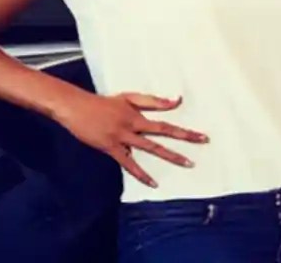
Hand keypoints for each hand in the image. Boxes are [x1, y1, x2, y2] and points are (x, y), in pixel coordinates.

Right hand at [53, 91, 207, 187]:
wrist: (76, 107)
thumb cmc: (101, 103)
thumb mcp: (126, 97)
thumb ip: (149, 101)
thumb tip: (174, 100)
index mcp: (136, 111)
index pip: (162, 114)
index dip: (178, 118)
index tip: (196, 125)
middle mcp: (133, 123)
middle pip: (163, 130)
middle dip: (185, 135)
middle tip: (204, 140)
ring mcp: (123, 136)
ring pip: (151, 147)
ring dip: (171, 155)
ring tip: (188, 163)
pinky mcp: (111, 147)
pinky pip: (129, 163)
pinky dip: (141, 173)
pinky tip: (153, 183)